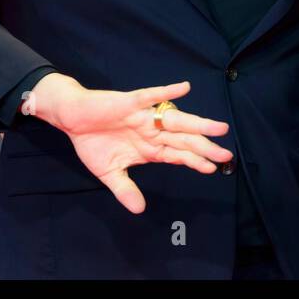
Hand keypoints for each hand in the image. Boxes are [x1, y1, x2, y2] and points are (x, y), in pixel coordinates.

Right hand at [30, 74, 232, 213]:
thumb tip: (139, 210)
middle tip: (226, 155)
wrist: (71, 118)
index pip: (178, 155)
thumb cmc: (92, 142)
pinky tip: (184, 88)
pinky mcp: (130, 102)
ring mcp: (144, 116)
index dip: (195, 161)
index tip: (213, 169)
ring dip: (197, 123)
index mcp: (149, 148)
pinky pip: (151, 96)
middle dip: (205, 147)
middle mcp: (152, 131)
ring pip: (175, 120)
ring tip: (218, 128)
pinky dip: (167, 92)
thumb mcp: (108, 173)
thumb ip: (125, 189)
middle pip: (184, 139)